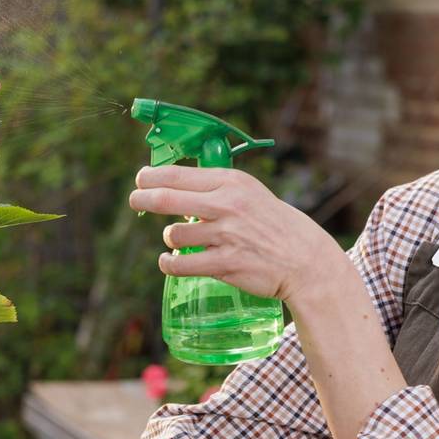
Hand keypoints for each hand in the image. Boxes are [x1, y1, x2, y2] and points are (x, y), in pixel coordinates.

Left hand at [129, 164, 346, 302]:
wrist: (304, 260)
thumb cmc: (274, 225)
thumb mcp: (250, 194)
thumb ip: (218, 189)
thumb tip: (178, 187)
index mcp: (232, 182)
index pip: (179, 174)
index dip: (152, 176)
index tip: (141, 179)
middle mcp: (227, 205)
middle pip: (166, 198)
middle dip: (143, 199)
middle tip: (135, 201)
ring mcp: (225, 235)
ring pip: (173, 234)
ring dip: (170, 238)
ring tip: (177, 240)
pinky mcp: (225, 264)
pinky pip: (180, 264)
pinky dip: (169, 263)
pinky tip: (170, 261)